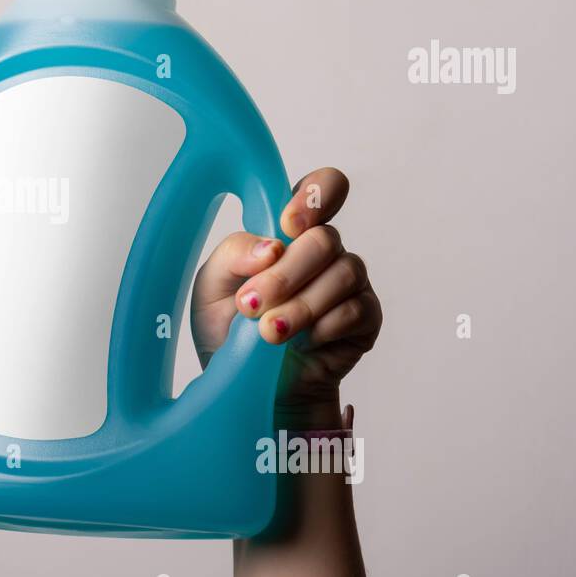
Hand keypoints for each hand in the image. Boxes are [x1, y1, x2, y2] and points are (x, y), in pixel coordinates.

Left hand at [190, 167, 381, 429]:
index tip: (287, 226)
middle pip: (324, 240)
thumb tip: (271, 247)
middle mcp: (323, 251)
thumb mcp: (210, 289)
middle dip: (285, 276)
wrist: (248, 386)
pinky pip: (355, 310)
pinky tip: (302, 343)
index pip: (322, 189)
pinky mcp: (365, 318)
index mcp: (289, 232)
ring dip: (300, 306)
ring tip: (268, 334)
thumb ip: (233, 255)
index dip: (315, 197)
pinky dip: (322, 327)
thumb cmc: (229, 331)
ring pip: (341, 275)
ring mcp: (348, 283)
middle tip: (252, 305)